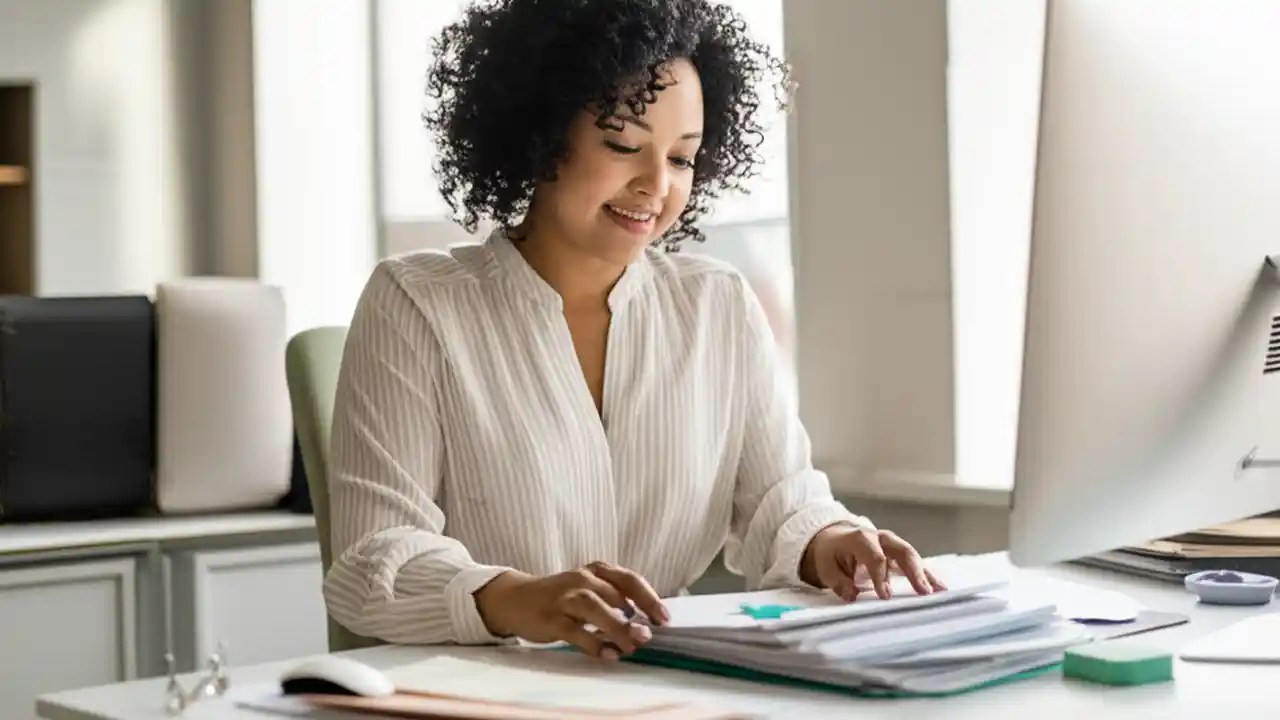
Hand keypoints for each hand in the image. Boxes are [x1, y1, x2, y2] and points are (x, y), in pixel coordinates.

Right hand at [473, 561, 669, 660]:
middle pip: (614, 594)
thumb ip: (614, 599)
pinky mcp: (551, 619)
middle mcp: (581, 580)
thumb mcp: (588, 589)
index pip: (628, 580)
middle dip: (635, 615)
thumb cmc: (561, 596)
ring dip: (616, 627)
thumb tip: (646, 622)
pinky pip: (575, 632)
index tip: (664, 618)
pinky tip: (609, 654)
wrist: (515, 598)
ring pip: (595, 609)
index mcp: (596, 571)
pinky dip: (594, 643)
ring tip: (632, 645)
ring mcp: (565, 598)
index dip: (649, 598)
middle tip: (648, 635)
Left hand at [800, 525, 946, 601]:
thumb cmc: (830, 554)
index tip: (885, 597)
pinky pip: (915, 563)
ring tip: (940, 592)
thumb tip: (852, 596)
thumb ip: (838, 582)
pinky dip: (927, 575)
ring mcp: (892, 545)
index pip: (875, 556)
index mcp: (860, 538)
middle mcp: (881, 538)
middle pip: (902, 551)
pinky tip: (940, 588)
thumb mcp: (825, 567)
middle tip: (924, 592)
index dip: (881, 576)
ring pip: (912, 556)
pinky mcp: (898, 554)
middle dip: (914, 572)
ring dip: (926, 574)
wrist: (833, 538)